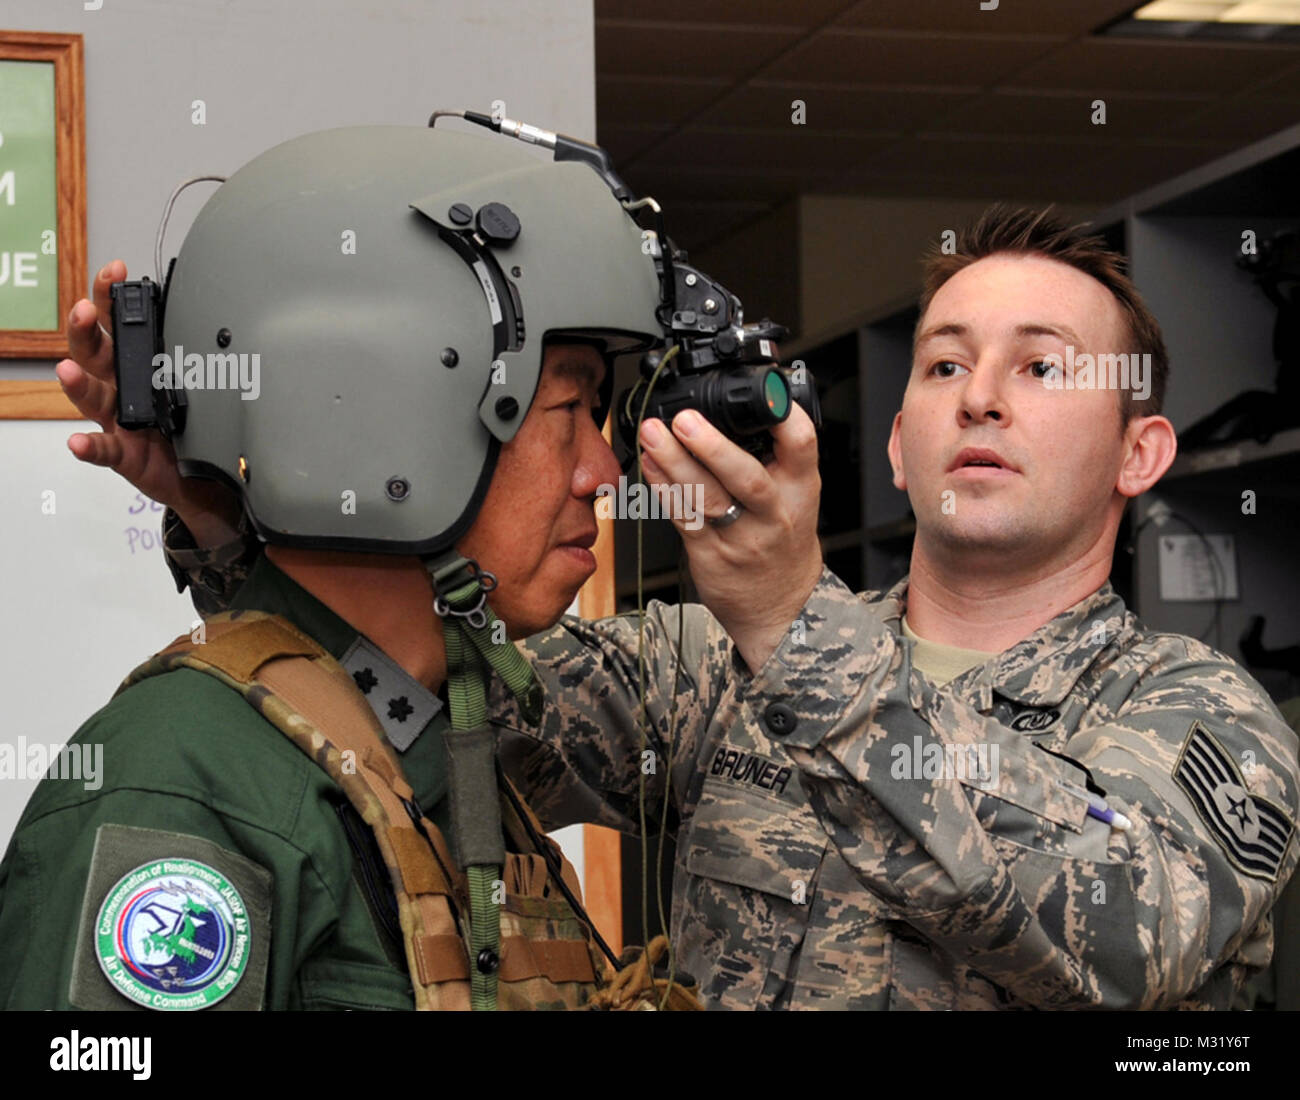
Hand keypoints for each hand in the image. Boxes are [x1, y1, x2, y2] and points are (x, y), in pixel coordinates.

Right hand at [55, 260, 241, 545]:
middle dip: (86, 330)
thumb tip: (222, 312)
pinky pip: (104, 451)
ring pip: (92, 398)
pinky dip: (90, 447)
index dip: (110, 297)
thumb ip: (201, 353)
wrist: (201, 477)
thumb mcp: (199, 383)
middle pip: (95, 355)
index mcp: (139, 365)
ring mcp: (118, 423)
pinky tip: (79, 442)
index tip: (114, 270)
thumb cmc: (193, 425)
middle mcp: (121, 389)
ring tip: (69, 370)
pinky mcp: (124, 456)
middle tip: (84, 310)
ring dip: (79, 383)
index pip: (117, 325)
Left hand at [637, 404, 823, 672]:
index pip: (802, 446)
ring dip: (675, 463)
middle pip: (746, 477)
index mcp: (801, 489)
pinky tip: (649, 465)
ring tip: (652, 434)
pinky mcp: (711, 554)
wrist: (781, 607)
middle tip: (684, 419)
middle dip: (713, 447)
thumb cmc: (782, 543)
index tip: (763, 394)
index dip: (786, 418)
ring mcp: (741, 537)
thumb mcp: (797, 497)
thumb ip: (775, 456)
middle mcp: (774, 513)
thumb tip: (732, 409)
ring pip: (707, 497)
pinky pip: (684, 518)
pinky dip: (663, 488)